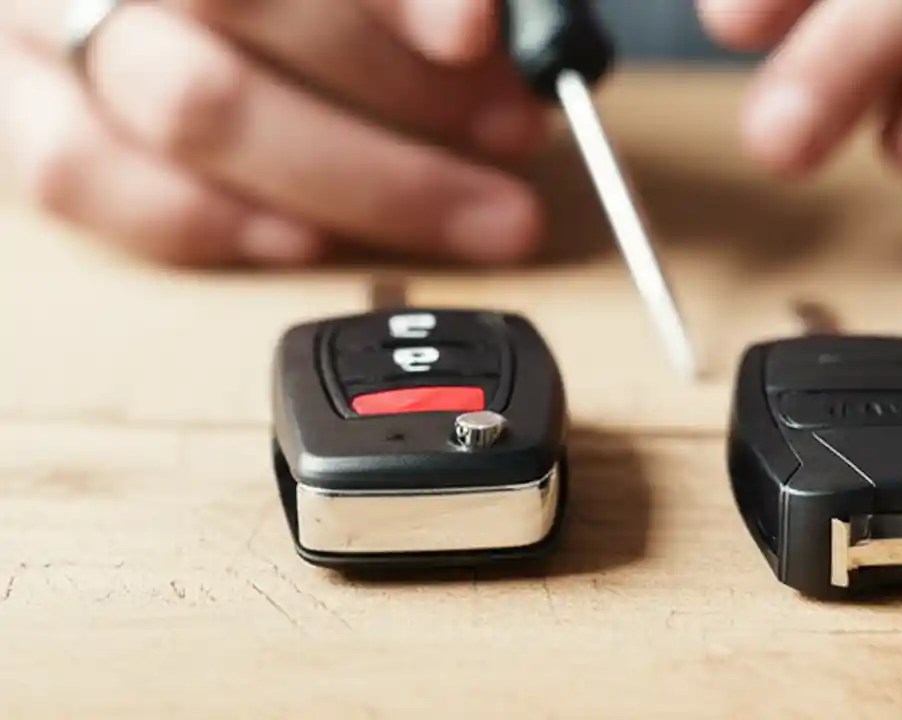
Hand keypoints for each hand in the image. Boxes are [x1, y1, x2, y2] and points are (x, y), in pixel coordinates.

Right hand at [0, 0, 543, 264]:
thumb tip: (516, 36)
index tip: (475, 36)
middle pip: (251, 9)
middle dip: (409, 92)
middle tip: (514, 133)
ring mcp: (38, 19)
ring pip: (195, 107)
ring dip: (357, 176)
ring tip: (467, 209)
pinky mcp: (9, 101)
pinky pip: (86, 176)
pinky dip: (214, 222)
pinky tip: (311, 239)